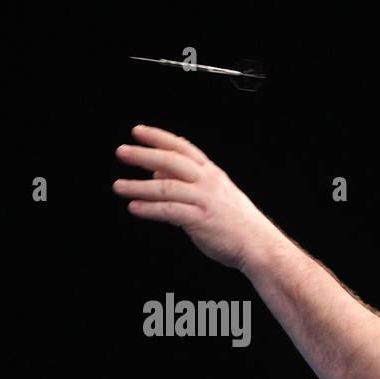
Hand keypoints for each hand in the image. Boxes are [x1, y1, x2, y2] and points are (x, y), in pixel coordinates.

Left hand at [113, 124, 276, 271]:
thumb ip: (186, 183)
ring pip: (166, 187)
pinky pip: (170, 211)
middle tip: (122, 152)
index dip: (159, 137)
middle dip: (144, 155)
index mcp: (212, 174)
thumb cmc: (238, 224)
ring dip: (139, 186)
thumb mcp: (216, 195)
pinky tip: (135, 208)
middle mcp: (208, 183)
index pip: (182, 148)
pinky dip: (150, 209)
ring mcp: (205, 201)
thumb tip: (156, 173)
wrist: (260, 246)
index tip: (138, 132)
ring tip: (119, 186)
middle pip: (171, 162)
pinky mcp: (201, 220)